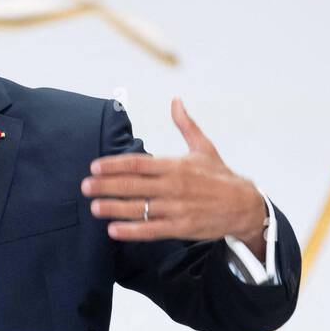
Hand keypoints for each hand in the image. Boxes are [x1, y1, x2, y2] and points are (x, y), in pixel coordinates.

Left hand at [81, 97, 267, 255]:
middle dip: (106, 186)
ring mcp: (177, 208)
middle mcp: (174, 186)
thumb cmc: (220, 176)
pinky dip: (132, 230)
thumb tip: (176, 100)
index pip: (138, 163)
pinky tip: (114, 230)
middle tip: (84, 186)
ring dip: (114, 208)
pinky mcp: (181, 227)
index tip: (95, 167)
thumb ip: (185, 125)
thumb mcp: (204, 147)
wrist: (245, 205)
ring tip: (94, 207)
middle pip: (133, 185)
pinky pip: (152, 229)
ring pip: (139, 208)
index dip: (114, 165)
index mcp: (175, 165)